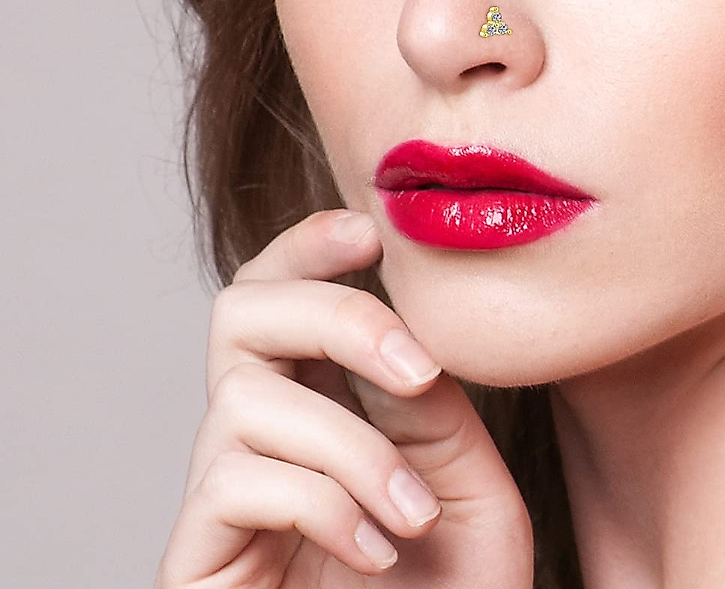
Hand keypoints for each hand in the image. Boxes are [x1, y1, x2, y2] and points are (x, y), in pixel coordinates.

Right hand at [154, 207, 534, 587]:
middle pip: (239, 309)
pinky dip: (323, 503)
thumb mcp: (463, 476)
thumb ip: (427, 396)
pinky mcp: (199, 554)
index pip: (283, 289)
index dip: (309, 244)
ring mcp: (225, 492)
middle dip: (333, 316)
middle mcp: (263, 431)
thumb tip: (398, 326)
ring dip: (350, 447)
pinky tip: (375, 549)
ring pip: (246, 399)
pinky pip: (239, 482)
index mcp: (323, 396)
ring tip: (412, 514)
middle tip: (415, 366)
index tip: (369, 231)